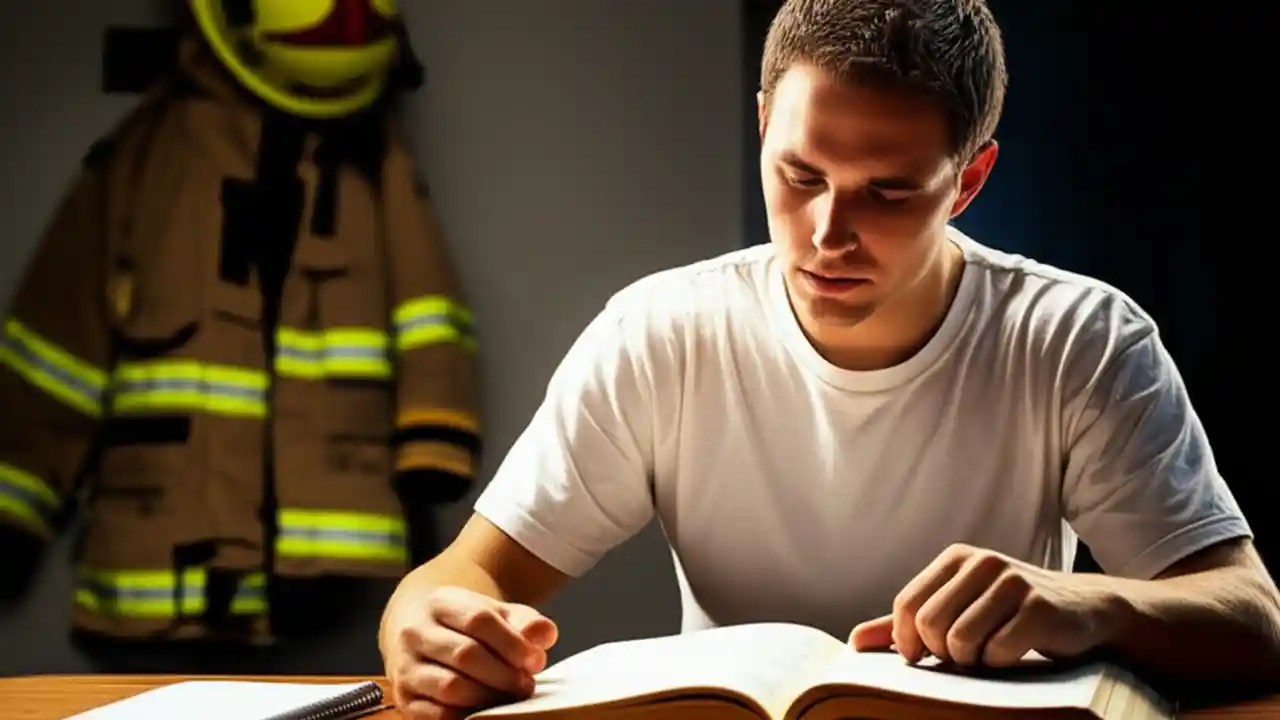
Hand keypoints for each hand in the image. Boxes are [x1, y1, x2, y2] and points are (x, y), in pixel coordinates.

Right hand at [384, 585, 558, 719]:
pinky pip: (435, 715)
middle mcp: (415, 632)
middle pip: (465, 654)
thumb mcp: (494, 613)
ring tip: (508, 698)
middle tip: (525, 685)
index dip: (511, 643)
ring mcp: (405, 666)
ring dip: (487, 697)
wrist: (418, 633)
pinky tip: (484, 712)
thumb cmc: (465, 626)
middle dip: (503, 674)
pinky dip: (464, 717)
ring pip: (450, 687)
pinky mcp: (404, 698)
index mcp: (440, 603)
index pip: (478, 620)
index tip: (534, 660)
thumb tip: (543, 634)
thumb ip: (524, 621)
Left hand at [848, 543, 1119, 667]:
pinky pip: (998, 652)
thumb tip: (853, 643)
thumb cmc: (1010, 613)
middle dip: (942, 653)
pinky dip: (1000, 664)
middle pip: (930, 624)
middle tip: (964, 655)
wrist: (1085, 610)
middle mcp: (982, 562)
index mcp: (956, 558)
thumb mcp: (957, 609)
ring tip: (990, 652)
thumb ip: (904, 625)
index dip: (908, 640)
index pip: (906, 605)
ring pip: (961, 640)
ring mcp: (1013, 582)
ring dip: (972, 661)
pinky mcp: (1040, 608)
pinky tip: (1015, 652)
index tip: (925, 655)